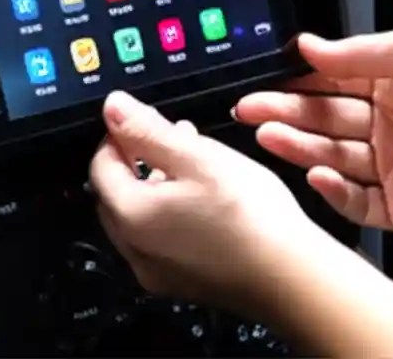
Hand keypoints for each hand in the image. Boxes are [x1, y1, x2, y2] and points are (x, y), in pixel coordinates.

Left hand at [90, 91, 328, 312]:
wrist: (292, 279)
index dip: (118, 136)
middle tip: (171, 138)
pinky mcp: (182, 284)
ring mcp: (156, 272)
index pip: (100, 166)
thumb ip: (149, 131)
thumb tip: (112, 107)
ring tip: (196, 164)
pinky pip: (162, 242)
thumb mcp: (198, 158)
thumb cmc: (250, 216)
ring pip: (140, 219)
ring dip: (156, 187)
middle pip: (116, 195)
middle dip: (136, 161)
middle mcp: (133, 250)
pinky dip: (172, 216)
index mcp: (129, 216)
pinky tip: (207, 202)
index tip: (141, 118)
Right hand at [235, 25, 392, 229]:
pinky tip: (317, 172)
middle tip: (249, 110)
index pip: (329, 88)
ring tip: (269, 134)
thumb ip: (353, 53)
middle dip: (286, 116)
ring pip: (334, 161)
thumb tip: (306, 45)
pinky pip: (360, 204)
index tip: (260, 84)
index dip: (294, 86)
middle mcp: (389, 128)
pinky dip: (335, 191)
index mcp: (390, 88)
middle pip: (325, 124)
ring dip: (301, 148)